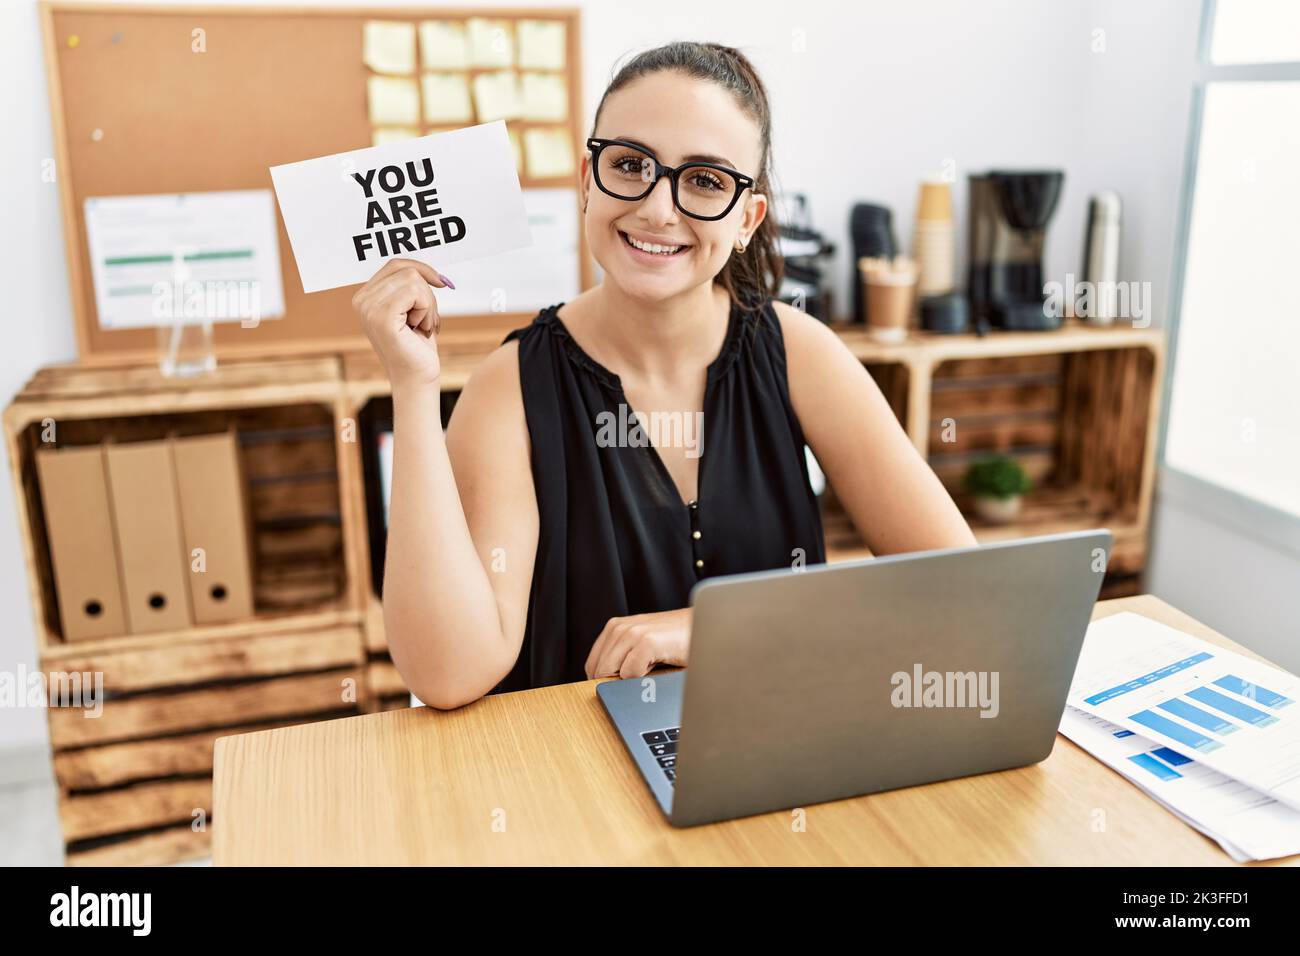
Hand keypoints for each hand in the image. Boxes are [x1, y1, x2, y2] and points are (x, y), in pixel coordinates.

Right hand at [351, 258, 451, 391]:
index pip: (396, 264)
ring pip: (413, 279)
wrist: (417, 379)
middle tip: (427, 320)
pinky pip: (415, 292)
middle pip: (406, 270)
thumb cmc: (418, 346)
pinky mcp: (382, 317)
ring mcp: (369, 309)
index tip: (440, 284)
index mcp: (365, 296)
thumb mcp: (414, 309)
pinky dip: (427, 309)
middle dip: (427, 293)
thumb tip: (430, 268)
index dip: (422, 270)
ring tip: (423, 326)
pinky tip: (421, 328)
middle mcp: (361, 301)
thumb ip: (412, 285)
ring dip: (428, 304)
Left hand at [584, 608, 692, 678]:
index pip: (592, 665)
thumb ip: (621, 658)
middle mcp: (618, 627)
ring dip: (632, 678)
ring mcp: (631, 633)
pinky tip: (659, 663)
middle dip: (617, 682)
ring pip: (612, 674)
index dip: (606, 681)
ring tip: (652, 665)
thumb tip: (603, 685)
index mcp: (614, 628)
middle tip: (644, 674)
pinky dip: (644, 678)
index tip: (624, 683)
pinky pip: (630, 674)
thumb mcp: (641, 645)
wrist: (704, 627)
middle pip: (599, 672)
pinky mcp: (646, 642)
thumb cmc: (675, 641)